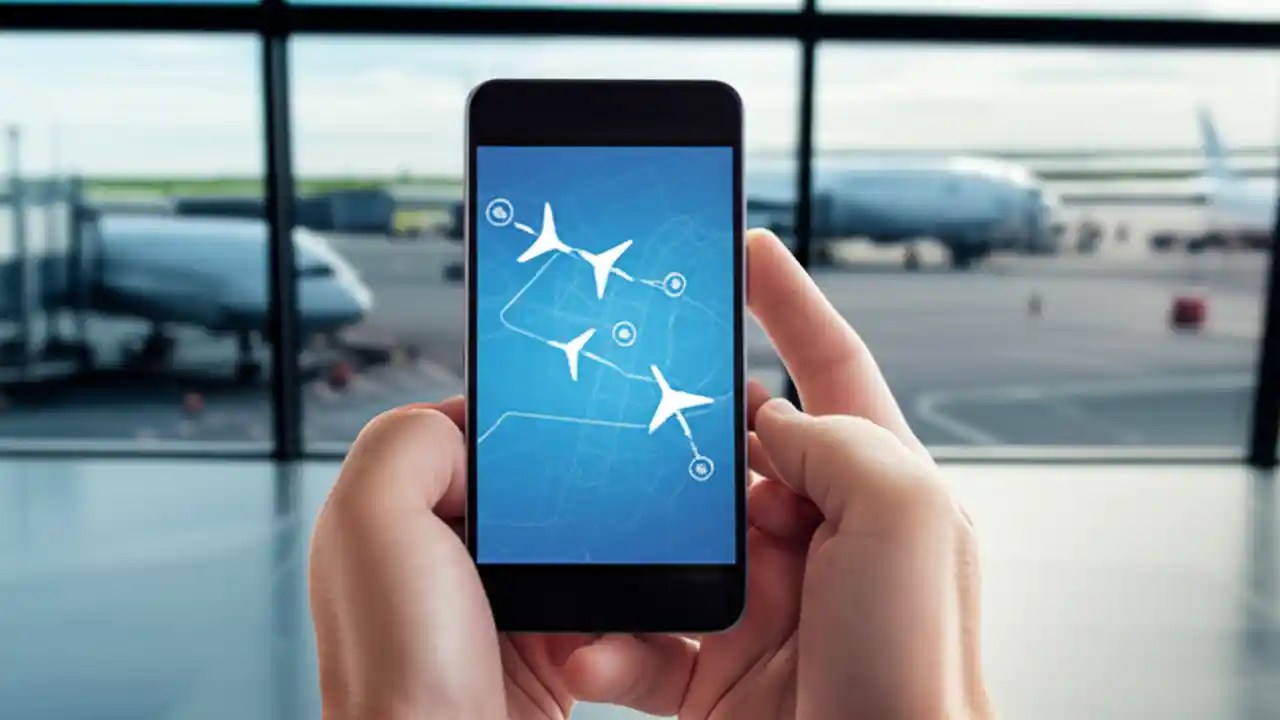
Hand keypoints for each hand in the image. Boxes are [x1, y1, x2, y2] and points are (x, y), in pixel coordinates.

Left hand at [309, 398, 588, 719]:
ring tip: (603, 550)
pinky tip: (604, 607)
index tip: (553, 417)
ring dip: (591, 541)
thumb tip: (470, 434)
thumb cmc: (401, 676)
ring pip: (560, 536)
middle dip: (559, 480)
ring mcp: (487, 602)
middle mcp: (431, 556)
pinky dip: (610, 596)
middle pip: (517, 480)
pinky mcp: (538, 644)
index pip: (455, 429)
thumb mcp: (373, 522)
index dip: (506, 417)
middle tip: (591, 482)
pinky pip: (591, 594)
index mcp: (386, 516)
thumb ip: (408, 443)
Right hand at [558, 229, 991, 718]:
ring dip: (626, 544)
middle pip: (731, 449)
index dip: (788, 302)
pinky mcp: (713, 668)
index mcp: (878, 492)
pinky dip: (609, 637)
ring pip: (671, 538)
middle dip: (676, 428)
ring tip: (592, 540)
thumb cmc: (915, 681)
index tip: (744, 248)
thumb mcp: (904, 520)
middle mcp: (821, 539)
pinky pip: (640, 633)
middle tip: (626, 405)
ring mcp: (764, 602)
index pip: (831, 369)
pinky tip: (598, 644)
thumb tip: (766, 419)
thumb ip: (838, 438)